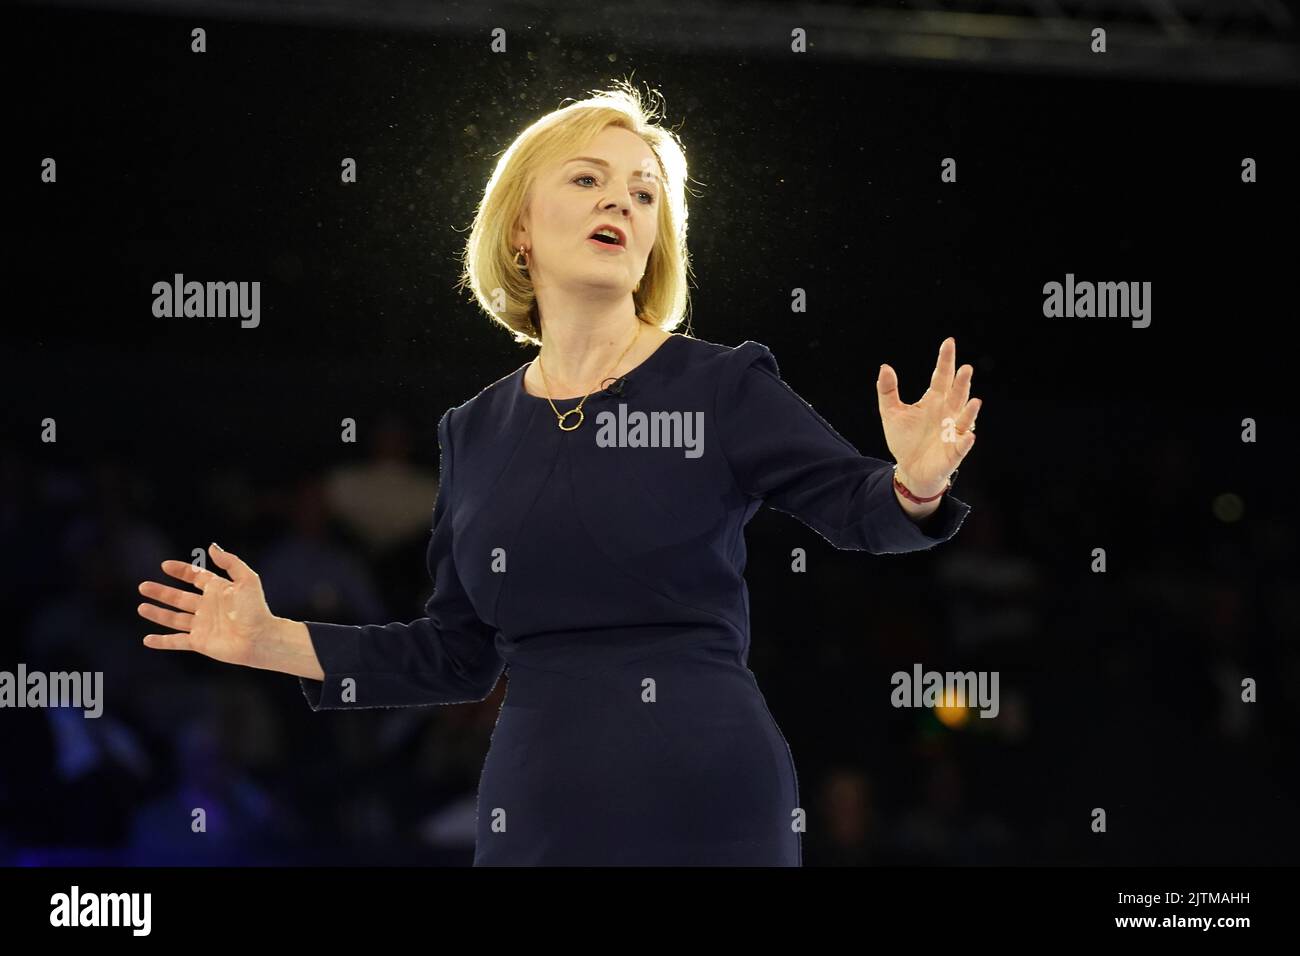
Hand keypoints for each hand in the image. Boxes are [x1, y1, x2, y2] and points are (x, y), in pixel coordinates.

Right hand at [138, 543, 276, 667]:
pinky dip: (162, 641)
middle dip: (161, 592)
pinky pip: (176, 641)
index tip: (164, 566)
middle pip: (179, 598)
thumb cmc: (256, 609)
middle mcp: (208, 607)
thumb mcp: (247, 579)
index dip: (181, 571)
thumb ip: (230, 562)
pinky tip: (147, 640)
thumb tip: (211, 547)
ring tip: (141, 607)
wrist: (260, 638)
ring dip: (157, 613)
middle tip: (142, 586)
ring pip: (174, 619)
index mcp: (218, 590)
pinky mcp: (200, 642)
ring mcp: (203, 625)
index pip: (195, 577)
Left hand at [876, 336, 981, 496]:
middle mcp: (947, 412)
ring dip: (969, 410)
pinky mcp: (954, 451)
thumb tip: (885, 366)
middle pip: (956, 394)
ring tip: (974, 400)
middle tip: (965, 368)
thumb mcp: (890, 413)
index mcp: (934, 400)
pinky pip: (962, 445)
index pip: (942, 376)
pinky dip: (965, 440)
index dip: (946, 360)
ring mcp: (953, 431)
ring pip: (964, 417)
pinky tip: (968, 434)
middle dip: (962, 383)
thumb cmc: (904, 439)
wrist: (910, 468)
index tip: (949, 342)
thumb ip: (887, 390)